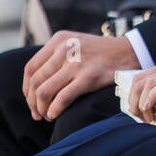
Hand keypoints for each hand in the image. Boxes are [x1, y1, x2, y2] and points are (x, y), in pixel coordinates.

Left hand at [22, 31, 139, 120]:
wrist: (128, 52)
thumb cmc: (99, 52)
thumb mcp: (74, 44)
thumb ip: (55, 56)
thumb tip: (33, 84)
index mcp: (59, 40)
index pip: (31, 68)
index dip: (27, 89)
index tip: (31, 101)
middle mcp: (65, 49)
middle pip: (36, 82)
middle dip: (33, 103)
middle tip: (37, 114)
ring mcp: (77, 63)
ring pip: (45, 92)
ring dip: (42, 109)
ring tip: (47, 115)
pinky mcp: (89, 76)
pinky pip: (62, 98)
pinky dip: (54, 110)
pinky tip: (55, 115)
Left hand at [126, 53, 155, 121]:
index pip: (145, 76)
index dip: (136, 94)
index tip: (139, 110)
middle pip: (139, 80)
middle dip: (132, 100)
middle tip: (138, 117)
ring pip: (145, 84)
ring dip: (139, 103)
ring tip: (145, 118)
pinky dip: (149, 99)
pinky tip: (150, 109)